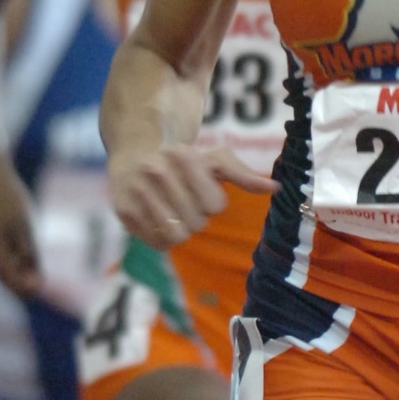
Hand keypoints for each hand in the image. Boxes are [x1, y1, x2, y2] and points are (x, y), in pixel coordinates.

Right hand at [0, 162, 41, 298]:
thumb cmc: (11, 202)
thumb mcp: (28, 230)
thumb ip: (31, 260)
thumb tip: (36, 288)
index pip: (22, 288)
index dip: (39, 281)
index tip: (42, 255)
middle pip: (19, 282)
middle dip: (31, 266)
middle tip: (25, 235)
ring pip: (16, 273)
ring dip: (25, 258)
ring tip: (18, 231)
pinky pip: (10, 266)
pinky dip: (18, 254)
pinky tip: (13, 232)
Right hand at [108, 144, 276, 249]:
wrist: (135, 157)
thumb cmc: (185, 162)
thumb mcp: (215, 161)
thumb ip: (244, 175)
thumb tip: (275, 187)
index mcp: (185, 156)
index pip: (215, 204)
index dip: (212, 202)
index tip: (202, 190)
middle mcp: (158, 171)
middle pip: (197, 222)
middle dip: (197, 216)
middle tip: (185, 201)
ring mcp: (137, 190)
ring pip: (177, 235)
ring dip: (181, 229)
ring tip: (173, 210)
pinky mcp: (123, 210)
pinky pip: (158, 243)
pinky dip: (163, 237)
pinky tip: (158, 218)